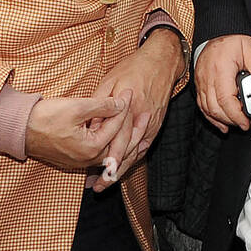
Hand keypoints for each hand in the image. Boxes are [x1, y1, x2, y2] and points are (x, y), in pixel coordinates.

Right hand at [25, 95, 133, 170]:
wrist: (18, 129)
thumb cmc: (45, 117)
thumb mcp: (77, 107)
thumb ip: (102, 105)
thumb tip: (121, 102)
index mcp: (91, 148)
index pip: (116, 126)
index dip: (124, 106)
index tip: (130, 91)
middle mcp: (88, 159)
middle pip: (119, 144)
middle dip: (134, 129)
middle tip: (146, 114)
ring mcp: (81, 161)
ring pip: (110, 150)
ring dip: (124, 138)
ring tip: (137, 125)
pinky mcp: (74, 158)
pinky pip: (99, 152)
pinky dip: (110, 143)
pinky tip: (115, 133)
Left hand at [90, 29, 185, 190]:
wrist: (160, 62)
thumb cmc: (132, 68)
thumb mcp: (110, 80)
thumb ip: (100, 104)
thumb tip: (90, 126)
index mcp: (128, 108)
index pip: (117, 140)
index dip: (107, 160)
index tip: (95, 174)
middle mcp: (141, 119)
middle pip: (127, 152)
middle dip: (113, 172)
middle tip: (99, 187)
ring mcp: (151, 123)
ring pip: (137, 152)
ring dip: (123, 169)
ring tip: (108, 183)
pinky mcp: (156, 124)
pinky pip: (145, 145)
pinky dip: (135, 158)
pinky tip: (125, 168)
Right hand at [195, 34, 250, 132]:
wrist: (215, 35)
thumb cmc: (231, 42)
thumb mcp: (249, 46)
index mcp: (221, 69)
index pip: (225, 98)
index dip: (236, 114)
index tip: (247, 122)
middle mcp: (208, 78)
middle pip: (216, 108)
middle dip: (232, 120)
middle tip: (246, 124)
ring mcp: (201, 83)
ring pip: (208, 109)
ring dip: (222, 120)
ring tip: (238, 124)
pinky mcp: (199, 86)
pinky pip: (202, 106)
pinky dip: (212, 118)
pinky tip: (222, 124)